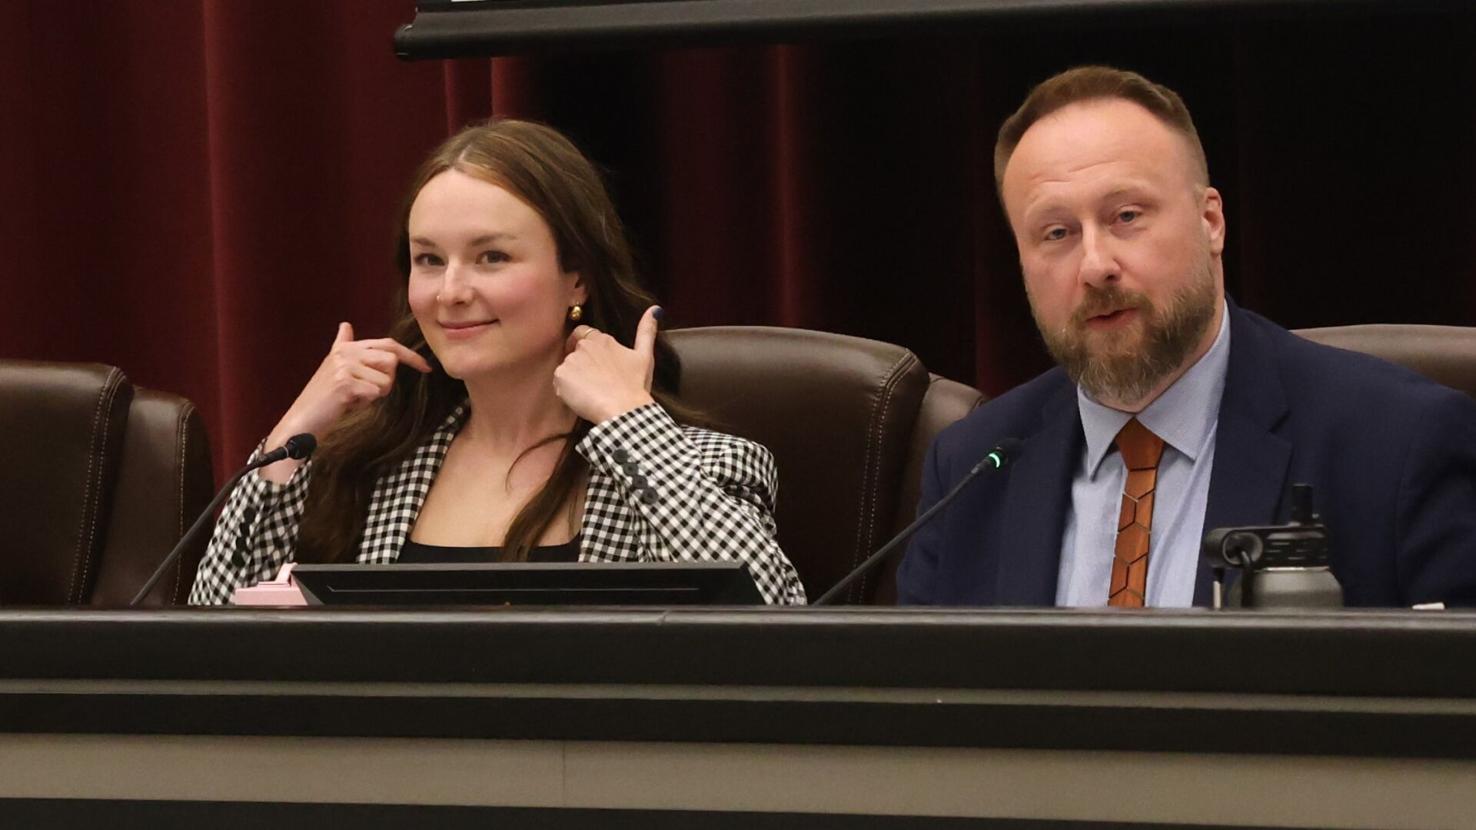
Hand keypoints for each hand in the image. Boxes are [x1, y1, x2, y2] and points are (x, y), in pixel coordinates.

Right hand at [266, 322, 431, 449]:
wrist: (302, 421)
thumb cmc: (325, 399)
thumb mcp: (335, 369)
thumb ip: (344, 346)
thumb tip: (345, 324)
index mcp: (345, 347)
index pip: (388, 344)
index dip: (410, 355)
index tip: (427, 368)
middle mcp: (345, 352)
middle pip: (392, 360)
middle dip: (387, 380)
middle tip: (367, 391)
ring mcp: (344, 366)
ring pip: (386, 380)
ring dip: (376, 394)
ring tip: (354, 398)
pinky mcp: (345, 383)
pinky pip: (376, 393)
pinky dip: (366, 403)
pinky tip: (349, 404)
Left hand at [553, 305, 659, 423]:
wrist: (623, 408)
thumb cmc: (635, 385)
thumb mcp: (645, 356)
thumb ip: (647, 331)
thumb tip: (655, 309)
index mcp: (602, 340)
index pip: (582, 334)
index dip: (583, 345)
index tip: (590, 360)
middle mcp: (584, 346)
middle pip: (574, 353)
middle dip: (580, 365)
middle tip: (594, 382)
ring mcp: (571, 361)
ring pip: (566, 369)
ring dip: (574, 378)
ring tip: (591, 393)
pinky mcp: (561, 376)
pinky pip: (558, 383)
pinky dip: (566, 391)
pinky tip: (582, 399)